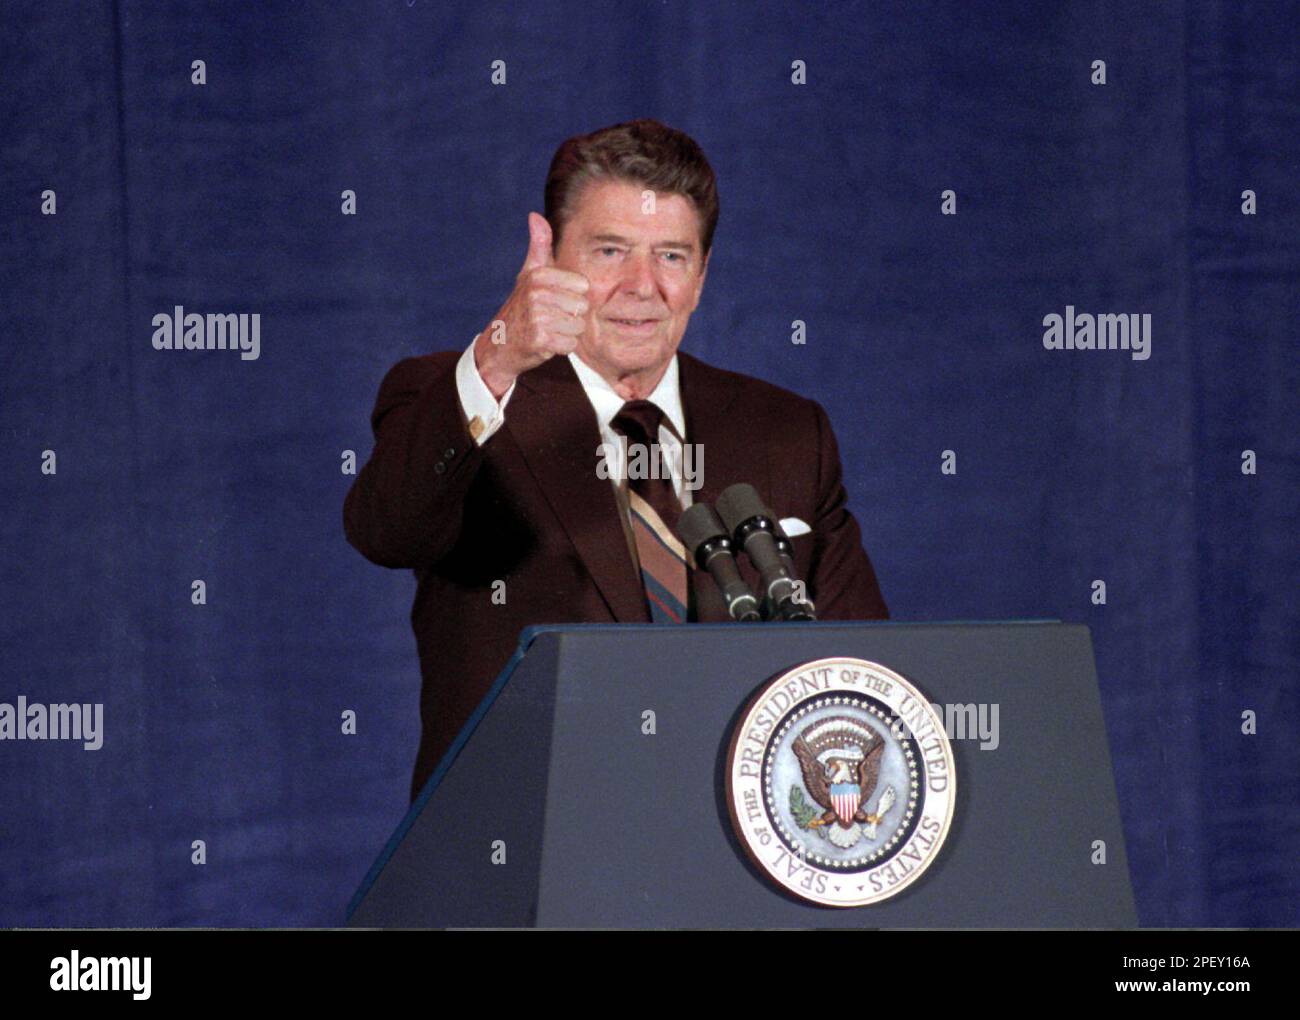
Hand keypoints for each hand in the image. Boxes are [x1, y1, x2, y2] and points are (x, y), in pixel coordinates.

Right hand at [474, 212, 589, 398]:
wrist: (500, 344)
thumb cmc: (521, 306)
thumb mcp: (529, 273)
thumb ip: (539, 246)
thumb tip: (535, 216)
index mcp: (539, 275)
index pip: (583, 286)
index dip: (573, 297)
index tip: (556, 300)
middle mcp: (537, 294)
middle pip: (583, 307)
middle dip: (572, 317)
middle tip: (552, 318)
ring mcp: (537, 317)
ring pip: (578, 327)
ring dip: (567, 333)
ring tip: (549, 330)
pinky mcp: (539, 340)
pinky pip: (570, 344)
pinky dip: (561, 347)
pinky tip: (546, 343)